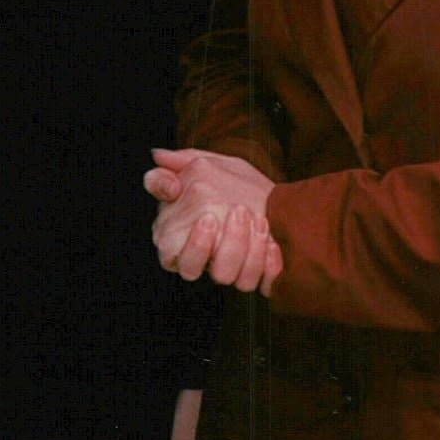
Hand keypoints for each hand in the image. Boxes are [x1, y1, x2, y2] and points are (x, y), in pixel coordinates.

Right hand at [145, 149, 283, 293]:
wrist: (282, 199)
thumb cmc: (237, 184)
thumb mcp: (209, 165)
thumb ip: (180, 163)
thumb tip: (157, 156)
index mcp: (181, 235)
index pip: (168, 253)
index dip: (182, 242)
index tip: (206, 217)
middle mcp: (201, 257)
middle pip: (190, 268)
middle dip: (205, 244)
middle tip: (229, 214)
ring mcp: (228, 270)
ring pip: (223, 276)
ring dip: (240, 247)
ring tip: (258, 219)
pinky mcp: (254, 279)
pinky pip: (256, 283)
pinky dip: (266, 264)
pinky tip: (272, 242)